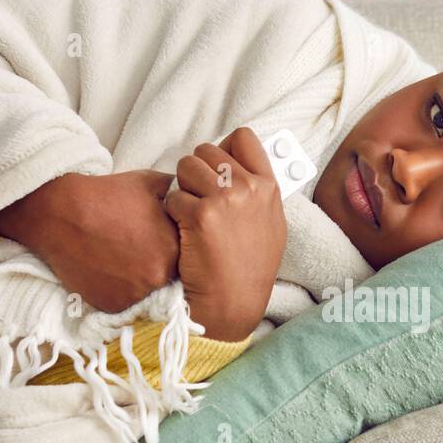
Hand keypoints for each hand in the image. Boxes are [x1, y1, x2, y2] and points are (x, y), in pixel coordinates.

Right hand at [0, 169, 178, 312]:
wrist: (61, 212)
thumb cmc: (107, 195)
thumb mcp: (151, 184)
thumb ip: (179, 194)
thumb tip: (194, 196)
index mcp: (174, 248)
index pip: (186, 258)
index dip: (172, 249)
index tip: (156, 241)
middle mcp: (159, 275)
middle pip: (168, 277)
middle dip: (156, 266)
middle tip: (135, 252)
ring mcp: (136, 294)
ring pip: (147, 293)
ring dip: (137, 282)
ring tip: (118, 261)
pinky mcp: (113, 306)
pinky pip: (124, 304)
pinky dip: (118, 292)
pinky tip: (106, 272)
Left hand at [163, 126, 286, 340]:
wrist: (232, 304)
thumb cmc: (248, 270)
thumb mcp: (270, 226)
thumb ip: (257, 193)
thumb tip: (239, 166)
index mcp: (269, 187)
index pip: (243, 138)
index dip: (223, 148)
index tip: (217, 168)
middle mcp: (250, 188)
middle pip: (207, 150)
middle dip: (196, 171)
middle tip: (199, 199)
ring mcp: (226, 199)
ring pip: (186, 167)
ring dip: (182, 188)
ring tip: (191, 216)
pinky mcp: (200, 215)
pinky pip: (173, 196)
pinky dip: (172, 213)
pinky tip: (185, 233)